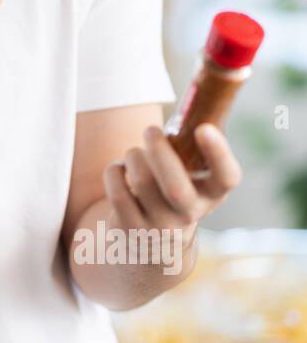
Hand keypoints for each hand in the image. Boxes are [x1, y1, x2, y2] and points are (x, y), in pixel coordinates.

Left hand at [105, 121, 242, 258]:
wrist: (152, 241)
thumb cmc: (172, 188)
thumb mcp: (191, 176)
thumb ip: (190, 148)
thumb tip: (191, 101)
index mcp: (212, 194)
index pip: (227, 178)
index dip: (218, 153)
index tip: (203, 128)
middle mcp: (189, 213)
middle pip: (175, 185)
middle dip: (159, 150)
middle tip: (150, 130)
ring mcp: (160, 225)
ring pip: (141, 181)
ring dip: (133, 155)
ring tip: (135, 154)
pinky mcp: (131, 228)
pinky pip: (117, 191)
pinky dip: (114, 171)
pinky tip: (119, 171)